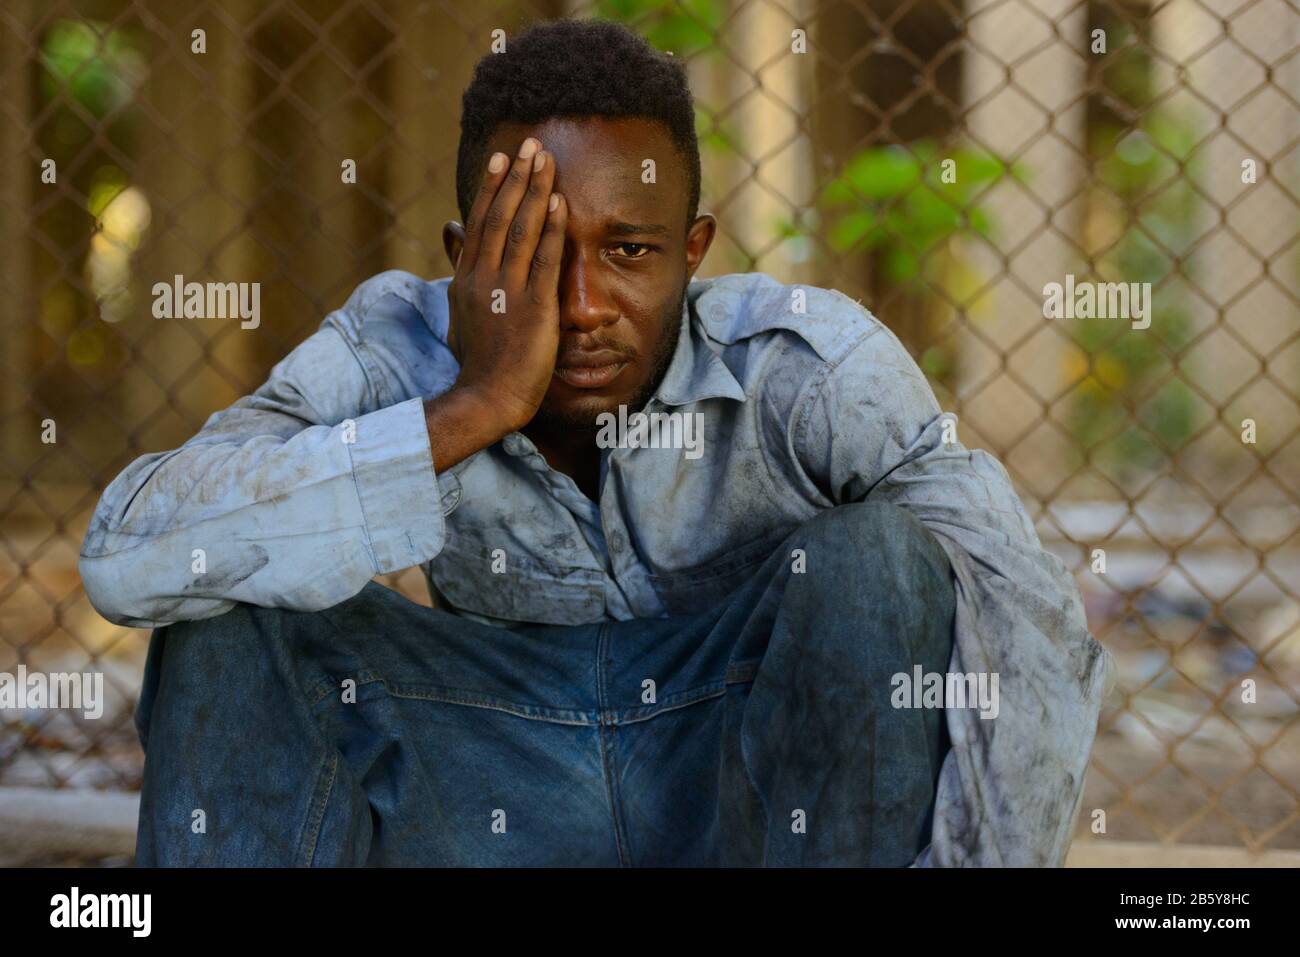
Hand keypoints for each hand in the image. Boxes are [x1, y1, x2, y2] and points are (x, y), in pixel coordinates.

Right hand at [445, 136, 566, 433]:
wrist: (488, 397)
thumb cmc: (480, 361)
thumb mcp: (460, 310)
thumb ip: (459, 268)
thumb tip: (450, 231)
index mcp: (466, 279)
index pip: (479, 222)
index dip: (492, 188)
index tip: (502, 158)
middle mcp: (483, 279)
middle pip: (499, 216)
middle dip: (516, 177)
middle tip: (530, 144)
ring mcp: (507, 291)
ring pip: (520, 230)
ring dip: (535, 191)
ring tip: (546, 160)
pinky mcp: (533, 307)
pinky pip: (543, 259)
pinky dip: (551, 228)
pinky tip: (559, 202)